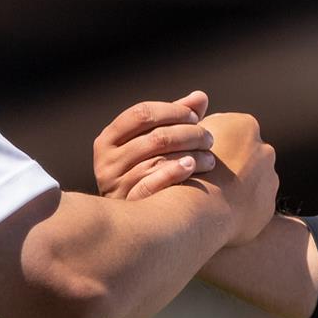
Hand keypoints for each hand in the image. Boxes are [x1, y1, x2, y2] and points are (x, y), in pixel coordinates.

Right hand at [93, 91, 216, 199]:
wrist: (130, 221)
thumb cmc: (147, 171)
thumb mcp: (154, 142)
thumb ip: (175, 118)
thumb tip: (200, 96)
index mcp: (109, 138)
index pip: (141, 113)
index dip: (172, 111)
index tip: (195, 116)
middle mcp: (107, 160)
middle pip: (155, 137)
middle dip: (189, 134)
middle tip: (209, 138)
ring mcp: (115, 183)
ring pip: (157, 160)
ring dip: (191, 154)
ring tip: (210, 157)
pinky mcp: (128, 203)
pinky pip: (152, 184)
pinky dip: (175, 172)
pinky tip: (193, 166)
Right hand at [198, 112, 277, 244]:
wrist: (197, 210)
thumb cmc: (187, 171)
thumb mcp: (185, 135)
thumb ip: (199, 128)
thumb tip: (200, 128)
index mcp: (246, 126)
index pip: (229, 129)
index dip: (210, 143)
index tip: (198, 155)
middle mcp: (265, 150)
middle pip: (245, 154)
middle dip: (230, 163)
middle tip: (206, 176)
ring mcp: (270, 180)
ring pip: (253, 179)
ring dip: (238, 185)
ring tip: (212, 194)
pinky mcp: (269, 206)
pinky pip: (254, 203)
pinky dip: (241, 205)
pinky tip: (221, 209)